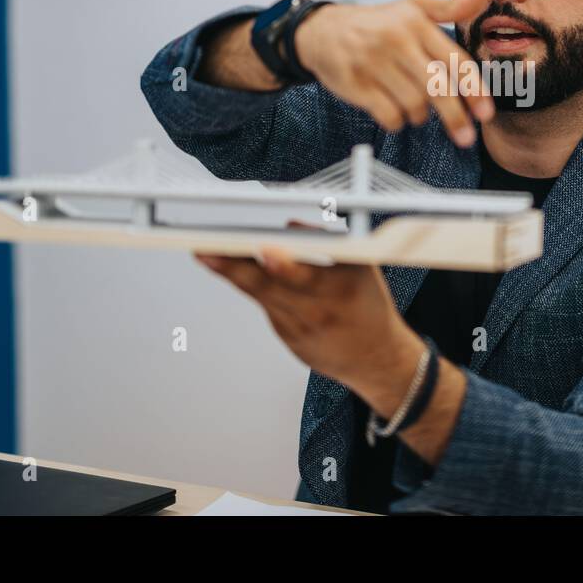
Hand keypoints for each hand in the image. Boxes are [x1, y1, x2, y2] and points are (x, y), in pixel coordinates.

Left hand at [193, 246, 420, 394]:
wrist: (376, 359)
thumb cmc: (368, 306)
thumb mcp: (364, 268)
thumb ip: (329, 242)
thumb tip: (290, 224)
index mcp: (342, 289)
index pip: (308, 276)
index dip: (284, 265)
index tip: (264, 251)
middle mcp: (318, 311)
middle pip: (269, 287)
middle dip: (234, 266)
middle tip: (206, 248)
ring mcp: (300, 329)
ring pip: (260, 296)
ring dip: (231, 273)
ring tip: (206, 253)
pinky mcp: (288, 339)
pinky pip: (267, 308)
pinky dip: (252, 288)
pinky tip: (232, 269)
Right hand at [293, 0, 495, 146]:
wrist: (321, 31)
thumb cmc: (375, 23)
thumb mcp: (412, 8)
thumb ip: (451, 8)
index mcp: (416, 23)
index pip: (454, 61)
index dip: (474, 90)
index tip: (486, 112)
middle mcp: (396, 41)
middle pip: (437, 89)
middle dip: (456, 117)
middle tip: (466, 137)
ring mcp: (374, 64)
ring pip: (414, 105)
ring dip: (420, 116)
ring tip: (415, 108)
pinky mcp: (355, 84)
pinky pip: (389, 115)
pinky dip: (397, 121)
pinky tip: (395, 112)